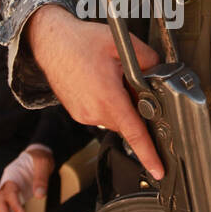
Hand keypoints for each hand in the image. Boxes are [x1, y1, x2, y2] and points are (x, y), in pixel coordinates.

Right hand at [0, 146, 53, 211]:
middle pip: (1, 200)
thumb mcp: (43, 163)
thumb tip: (39, 195)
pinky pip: (4, 209)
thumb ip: (41, 179)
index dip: (14, 204)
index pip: (10, 191)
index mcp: (12, 174)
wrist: (37, 155)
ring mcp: (8, 191)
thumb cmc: (39, 158)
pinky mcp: (13, 197)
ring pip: (0, 207)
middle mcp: (7, 183)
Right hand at [28, 6, 162, 177]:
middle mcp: (93, 112)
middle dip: (136, 108)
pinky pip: (101, 114)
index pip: (134, 134)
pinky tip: (100, 82)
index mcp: (107, 98)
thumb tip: (160, 75)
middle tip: (130, 81)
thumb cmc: (80, 42)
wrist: (50, 41)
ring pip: (115, 118)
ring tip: (110, 78)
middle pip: (128, 123)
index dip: (148, 154)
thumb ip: (149, 61)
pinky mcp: (77, 113)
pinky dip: (107, 103)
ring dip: (120, 104)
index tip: (158, 170)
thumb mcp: (122, 45)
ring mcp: (83, 115)